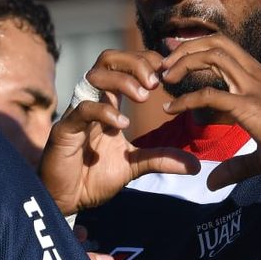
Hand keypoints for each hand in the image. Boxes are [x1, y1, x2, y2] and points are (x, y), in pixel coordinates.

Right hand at [40, 50, 198, 213]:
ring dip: (122, 80)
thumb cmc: (94, 177)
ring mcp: (77, 113)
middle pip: (108, 58)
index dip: (146, 62)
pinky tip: (122, 125)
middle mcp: (92, 101)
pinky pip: (82, 109)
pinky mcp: (65, 130)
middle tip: (156, 83)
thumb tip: (195, 165)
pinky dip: (105, 112)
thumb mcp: (134, 166)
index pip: (125, 65)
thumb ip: (161, 159)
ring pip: (94, 75)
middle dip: (135, 63)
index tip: (168, 75)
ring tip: (144, 98)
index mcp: (108, 103)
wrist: (66, 201)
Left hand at [161, 35, 260, 189]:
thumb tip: (212, 182)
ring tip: (164, 78)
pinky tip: (170, 109)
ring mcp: (255, 89)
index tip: (175, 62)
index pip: (227, 50)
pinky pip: (211, 95)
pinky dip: (186, 99)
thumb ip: (236, 167)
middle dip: (186, 49)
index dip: (199, 51)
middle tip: (163, 65)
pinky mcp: (252, 108)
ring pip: (214, 56)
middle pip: (218, 44)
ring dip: (183, 63)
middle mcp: (258, 77)